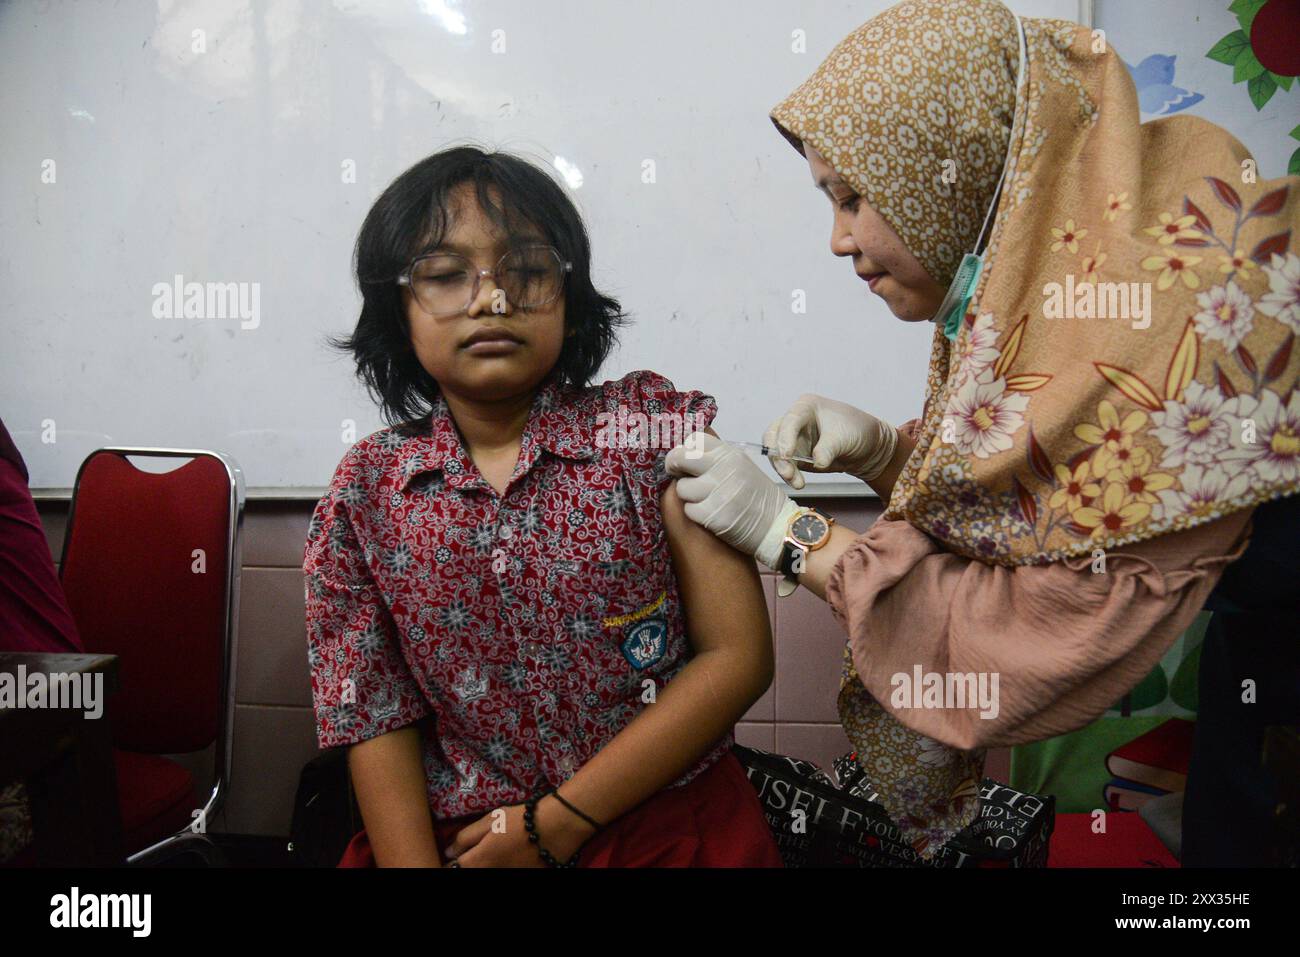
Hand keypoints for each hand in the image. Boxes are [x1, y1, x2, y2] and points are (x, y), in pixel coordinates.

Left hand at [444, 798, 593, 867]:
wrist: (558, 827)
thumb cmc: (522, 819)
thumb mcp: (491, 820)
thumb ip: (466, 837)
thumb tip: (448, 852)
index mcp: (480, 860)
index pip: (455, 868)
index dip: (454, 860)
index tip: (456, 855)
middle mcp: (493, 874)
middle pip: (473, 871)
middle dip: (470, 863)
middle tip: (477, 853)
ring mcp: (509, 877)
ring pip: (490, 873)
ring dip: (488, 865)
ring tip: (497, 852)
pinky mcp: (524, 877)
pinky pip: (506, 873)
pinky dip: (503, 866)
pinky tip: (511, 856)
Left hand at [665, 433, 798, 568]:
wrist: (777, 525)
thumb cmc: (756, 496)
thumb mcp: (742, 466)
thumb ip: (716, 458)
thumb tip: (685, 452)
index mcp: (730, 454)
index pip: (694, 440)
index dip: (684, 449)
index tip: (684, 460)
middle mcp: (723, 469)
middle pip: (680, 458)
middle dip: (674, 466)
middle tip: (678, 474)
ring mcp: (718, 492)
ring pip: (682, 488)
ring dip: (689, 496)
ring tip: (704, 500)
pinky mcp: (714, 515)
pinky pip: (689, 510)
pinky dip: (696, 514)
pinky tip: (710, 514)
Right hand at [763, 394, 897, 488]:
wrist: (868, 447)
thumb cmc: (857, 431)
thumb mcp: (845, 437)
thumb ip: (829, 448)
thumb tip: (817, 462)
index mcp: (806, 407)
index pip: (790, 420)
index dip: (785, 437)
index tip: (787, 455)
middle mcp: (795, 421)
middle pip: (774, 435)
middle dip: (778, 455)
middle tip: (788, 472)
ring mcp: (794, 438)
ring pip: (776, 453)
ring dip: (783, 469)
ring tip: (798, 483)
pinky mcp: (796, 455)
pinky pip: (785, 465)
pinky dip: (789, 475)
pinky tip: (798, 483)